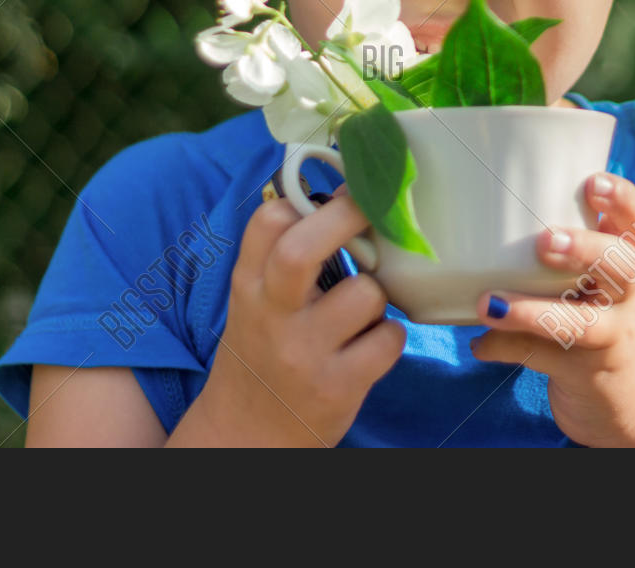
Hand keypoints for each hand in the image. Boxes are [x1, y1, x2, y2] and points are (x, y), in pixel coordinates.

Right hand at [177, 185, 404, 446]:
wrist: (245, 437)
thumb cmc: (261, 355)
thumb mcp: (254, 303)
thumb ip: (283, 259)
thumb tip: (343, 198)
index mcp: (247, 286)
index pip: (266, 222)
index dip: (306, 200)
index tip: (333, 197)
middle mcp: (270, 317)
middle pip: (301, 250)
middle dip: (347, 216)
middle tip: (371, 210)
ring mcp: (303, 354)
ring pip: (366, 294)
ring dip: (377, 294)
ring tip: (363, 311)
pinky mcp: (337, 388)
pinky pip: (388, 339)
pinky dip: (389, 336)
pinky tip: (370, 346)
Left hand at [469, 172, 634, 446]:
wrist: (624, 402)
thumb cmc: (585, 322)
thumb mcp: (574, 285)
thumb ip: (537, 258)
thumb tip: (463, 230)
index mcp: (620, 264)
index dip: (622, 201)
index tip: (592, 182)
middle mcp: (623, 297)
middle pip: (624, 265)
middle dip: (587, 249)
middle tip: (545, 240)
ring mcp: (610, 338)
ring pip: (586, 323)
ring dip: (536, 312)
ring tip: (491, 304)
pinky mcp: (587, 374)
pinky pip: (545, 360)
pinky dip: (506, 349)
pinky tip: (479, 345)